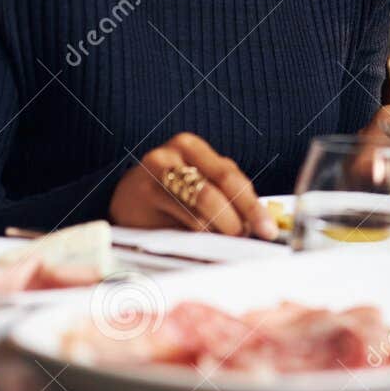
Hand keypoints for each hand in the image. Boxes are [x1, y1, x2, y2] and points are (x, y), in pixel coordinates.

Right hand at [109, 132, 275, 238]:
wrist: (122, 196)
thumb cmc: (168, 191)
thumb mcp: (198, 183)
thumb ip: (225, 197)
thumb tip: (257, 225)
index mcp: (193, 147)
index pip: (231, 176)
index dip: (252, 205)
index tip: (267, 229)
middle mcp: (172, 154)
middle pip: (214, 189)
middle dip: (236, 219)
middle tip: (243, 238)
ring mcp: (153, 173)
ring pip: (196, 206)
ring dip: (215, 230)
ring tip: (221, 241)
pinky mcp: (141, 195)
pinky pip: (175, 221)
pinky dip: (194, 236)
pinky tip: (198, 242)